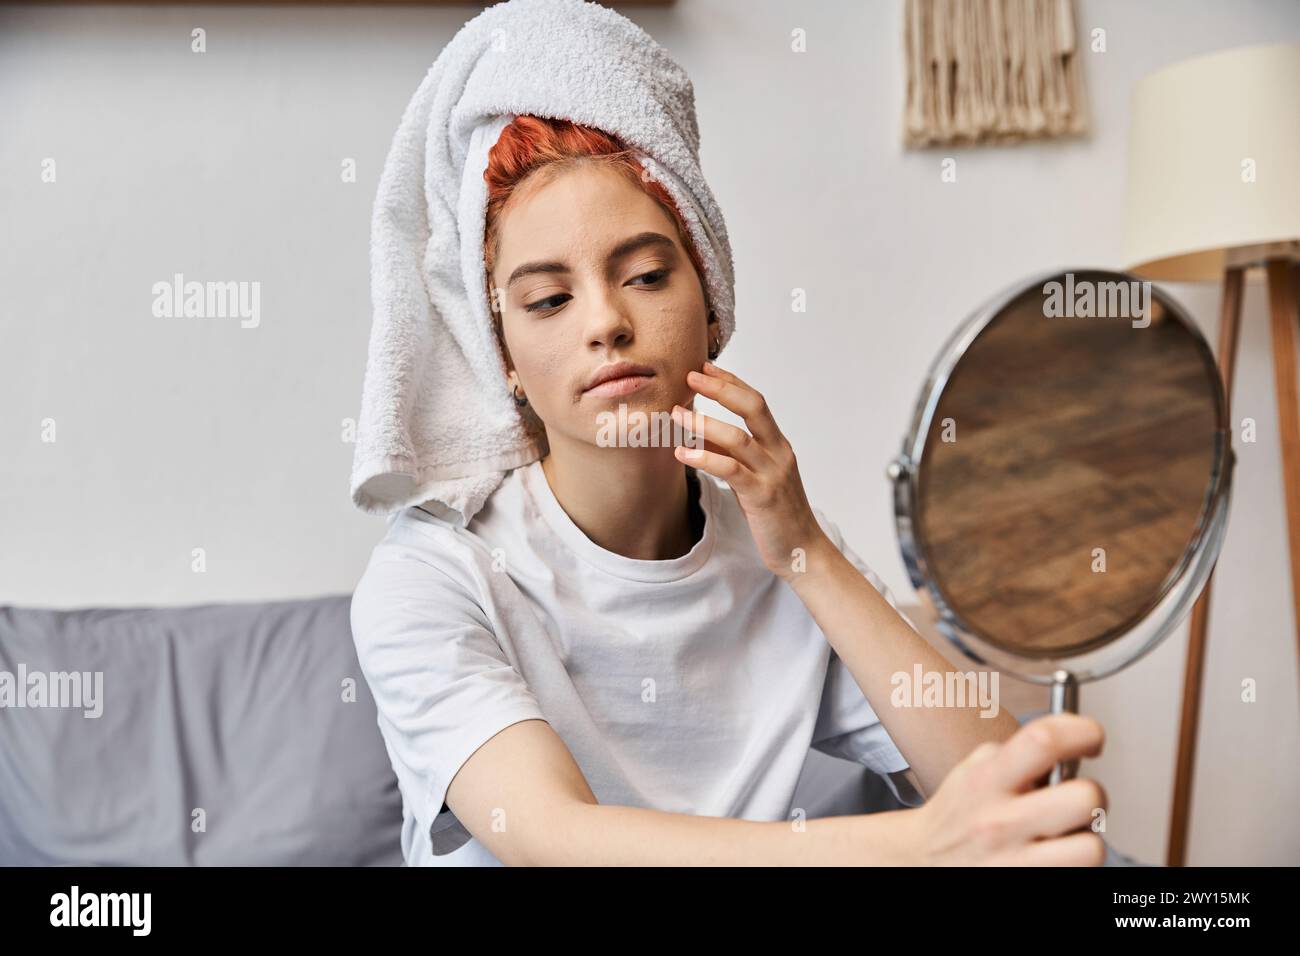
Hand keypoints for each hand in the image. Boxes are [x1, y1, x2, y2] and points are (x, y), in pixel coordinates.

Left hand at [671, 360, 829, 582]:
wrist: (802, 552)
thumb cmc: (776, 515)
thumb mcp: (753, 479)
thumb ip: (733, 457)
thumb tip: (702, 437)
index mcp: (778, 446)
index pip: (755, 402)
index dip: (730, 382)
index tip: (705, 367)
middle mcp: (778, 453)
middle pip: (753, 407)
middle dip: (721, 388)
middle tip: (691, 376)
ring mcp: (772, 474)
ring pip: (738, 438)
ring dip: (704, 422)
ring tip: (676, 414)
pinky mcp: (762, 496)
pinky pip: (731, 470)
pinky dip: (704, 458)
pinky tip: (682, 453)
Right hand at [900, 713, 1108, 865]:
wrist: (923, 860)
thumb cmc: (957, 814)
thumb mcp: (974, 768)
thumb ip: (1017, 753)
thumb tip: (1068, 744)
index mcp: (987, 780)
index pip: (1044, 740)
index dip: (1082, 732)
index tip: (1090, 739)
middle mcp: (1001, 821)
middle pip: (1085, 797)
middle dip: (1092, 793)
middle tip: (1077, 796)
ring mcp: (1015, 862)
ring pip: (1091, 847)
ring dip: (1086, 838)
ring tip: (1066, 833)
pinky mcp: (1028, 886)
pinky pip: (1077, 873)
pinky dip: (1072, 862)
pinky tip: (1052, 854)